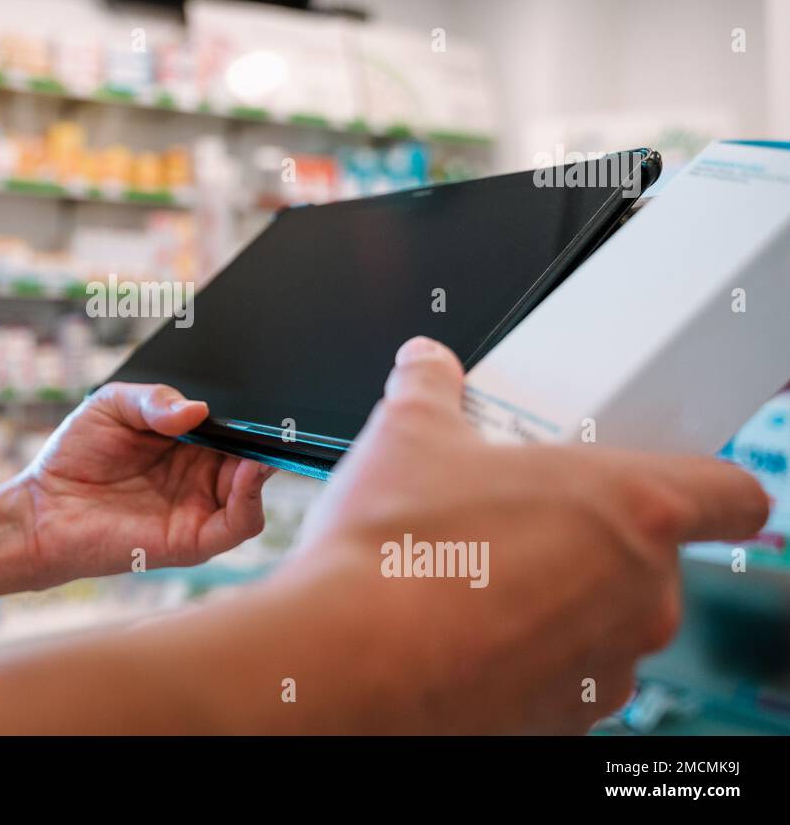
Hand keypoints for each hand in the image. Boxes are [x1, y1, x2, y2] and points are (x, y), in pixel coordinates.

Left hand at [18, 382, 273, 584]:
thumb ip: (155, 400)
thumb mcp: (113, 406)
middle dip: (264, 440)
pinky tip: (248, 471)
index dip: (248, 417)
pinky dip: (253, 498)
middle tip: (270, 421)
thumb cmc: (74, 455)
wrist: (41, 507)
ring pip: (252, 492)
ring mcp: (198, 510)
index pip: (231, 430)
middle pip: (250, 459)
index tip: (259, 399)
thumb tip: (199, 410)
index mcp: (187, 445)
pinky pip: (239, 524)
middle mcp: (199, 478)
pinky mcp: (191, 541)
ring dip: (263, 467)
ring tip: (258, 446)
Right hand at [276, 337, 769, 733]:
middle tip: (517, 519)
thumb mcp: (408, 433)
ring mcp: (607, 665)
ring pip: (604, 621)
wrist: (352, 658)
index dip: (711, 488)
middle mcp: (641, 595)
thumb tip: (425, 366)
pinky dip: (524, 655)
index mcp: (633, 508)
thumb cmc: (398, 549)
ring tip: (475, 577)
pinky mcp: (562, 718)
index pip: (733, 495)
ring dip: (558, 600)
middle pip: (650, 558)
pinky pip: (563, 676)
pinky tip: (460, 631)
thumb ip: (430, 387)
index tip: (678, 487)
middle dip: (589, 539)